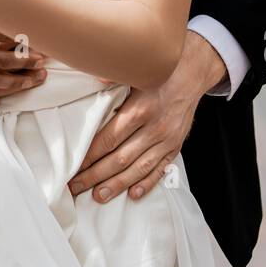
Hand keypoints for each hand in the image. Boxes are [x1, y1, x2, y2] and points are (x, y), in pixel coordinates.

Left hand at [67, 30, 226, 203]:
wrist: (192, 72)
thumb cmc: (158, 71)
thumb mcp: (136, 70)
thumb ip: (114, 76)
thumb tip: (95, 76)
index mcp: (140, 108)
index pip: (108, 139)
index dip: (89, 156)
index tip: (73, 166)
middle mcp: (154, 128)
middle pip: (120, 158)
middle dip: (95, 175)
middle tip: (75, 187)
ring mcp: (167, 139)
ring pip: (139, 168)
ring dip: (117, 184)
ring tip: (98, 196)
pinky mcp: (176, 145)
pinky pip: (161, 169)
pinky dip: (147, 183)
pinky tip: (133, 194)